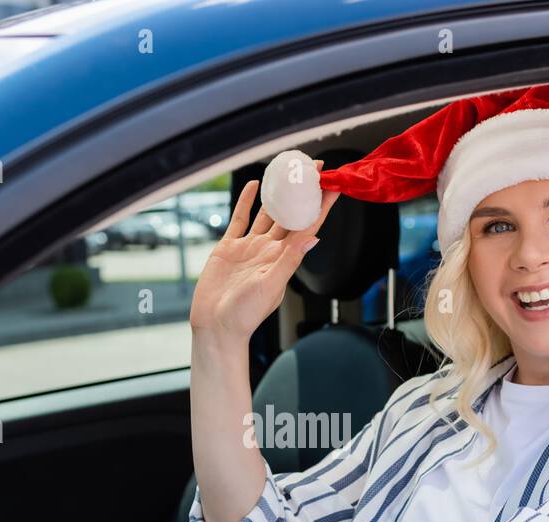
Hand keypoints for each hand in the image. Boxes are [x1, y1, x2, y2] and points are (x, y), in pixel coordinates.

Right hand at [189, 159, 339, 343]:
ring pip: (267, 214)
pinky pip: (240, 219)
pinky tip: (255, 186)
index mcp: (283, 258)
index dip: (321, 205)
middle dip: (302, 193)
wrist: (216, 326)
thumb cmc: (245, 314)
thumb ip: (290, 260)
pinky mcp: (229, 248)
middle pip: (291, 215)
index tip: (332, 184)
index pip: (308, 226)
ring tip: (287, 172)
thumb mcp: (271, 285)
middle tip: (313, 168)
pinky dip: (247, 202)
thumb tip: (313, 238)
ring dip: (278, 194)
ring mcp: (249, 247)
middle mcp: (269, 250)